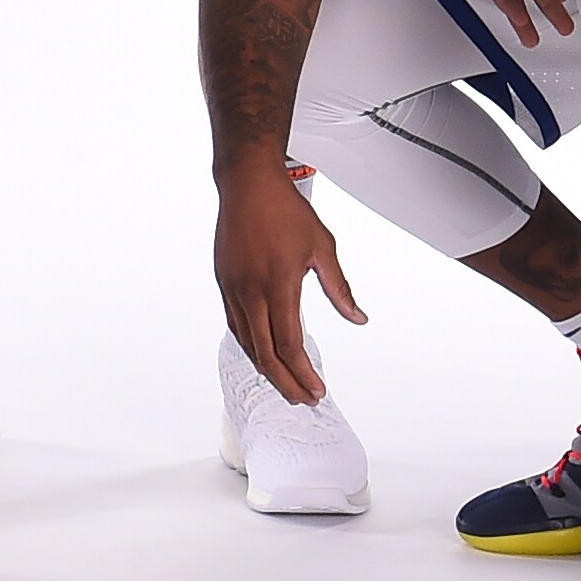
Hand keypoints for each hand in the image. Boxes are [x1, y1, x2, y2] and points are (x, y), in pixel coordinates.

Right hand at [212, 153, 367, 404]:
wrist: (247, 183)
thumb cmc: (284, 209)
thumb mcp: (322, 247)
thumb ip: (339, 287)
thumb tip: (357, 317)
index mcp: (278, 285)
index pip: (290, 344)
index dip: (303, 372)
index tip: (317, 389)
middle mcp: (251, 292)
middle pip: (265, 354)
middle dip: (286, 382)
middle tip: (304, 398)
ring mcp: (233, 288)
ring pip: (247, 342)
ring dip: (267, 368)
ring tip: (287, 382)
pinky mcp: (224, 282)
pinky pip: (235, 324)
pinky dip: (250, 345)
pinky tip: (262, 353)